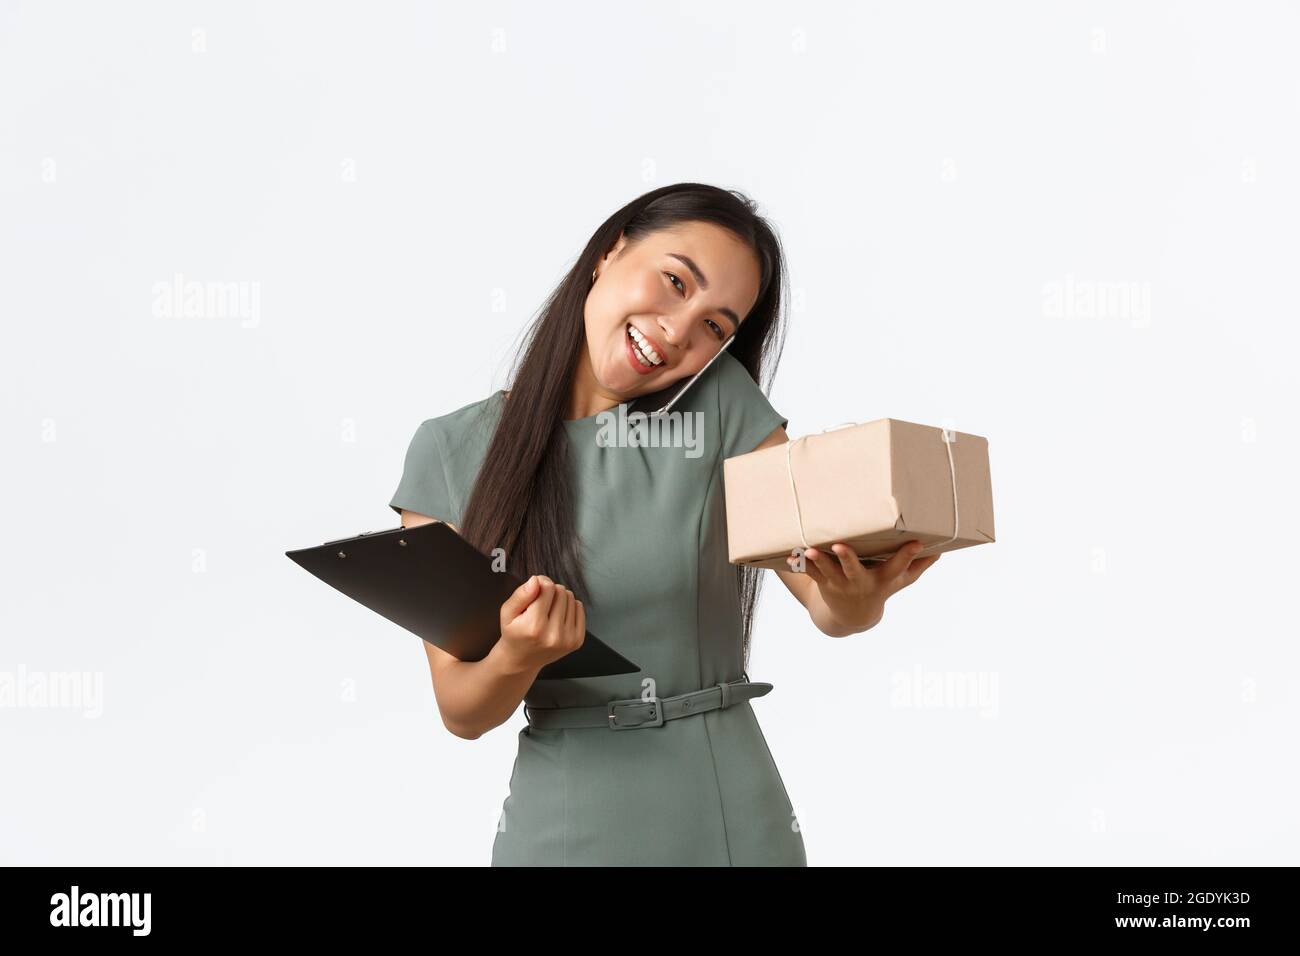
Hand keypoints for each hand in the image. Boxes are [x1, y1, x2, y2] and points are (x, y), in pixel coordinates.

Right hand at [494, 574, 585, 671]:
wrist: (522, 660)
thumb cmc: (514, 634)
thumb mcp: (507, 613)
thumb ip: (521, 595)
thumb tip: (536, 580)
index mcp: (533, 626)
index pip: (547, 587)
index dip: (540, 582)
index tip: (534, 589)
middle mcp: (553, 635)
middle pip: (560, 591)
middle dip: (549, 592)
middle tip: (539, 604)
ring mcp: (567, 639)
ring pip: (571, 598)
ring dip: (559, 599)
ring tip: (547, 611)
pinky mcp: (577, 640)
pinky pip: (579, 608)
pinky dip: (569, 607)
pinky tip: (557, 616)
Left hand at [786, 540, 939, 634]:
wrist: (853, 616)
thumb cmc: (881, 589)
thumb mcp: (902, 581)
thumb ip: (919, 565)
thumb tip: (941, 548)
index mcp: (884, 579)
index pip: (899, 566)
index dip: (908, 555)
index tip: (917, 543)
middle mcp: (861, 582)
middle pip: (854, 569)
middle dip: (847, 558)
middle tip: (840, 546)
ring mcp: (841, 584)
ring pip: (828, 571)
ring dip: (818, 561)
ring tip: (809, 549)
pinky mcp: (824, 582)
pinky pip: (811, 573)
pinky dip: (801, 564)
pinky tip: (791, 556)